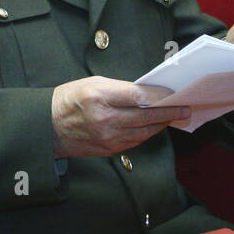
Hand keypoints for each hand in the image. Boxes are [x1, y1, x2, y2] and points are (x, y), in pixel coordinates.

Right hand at [51, 77, 188, 158]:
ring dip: (161, 124)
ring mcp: (107, 137)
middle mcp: (104, 119)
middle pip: (146, 116)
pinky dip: (148, 133)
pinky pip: (135, 141)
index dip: (159, 96)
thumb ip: (120, 88)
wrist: (48, 127)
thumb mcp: (92, 83)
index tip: (173, 93)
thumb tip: (147, 93)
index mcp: (98, 97)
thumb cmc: (70, 99)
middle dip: (169, 112)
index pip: (138, 96)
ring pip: (144, 131)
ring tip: (174, 116)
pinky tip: (155, 126)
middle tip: (185, 108)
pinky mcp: (109, 149)